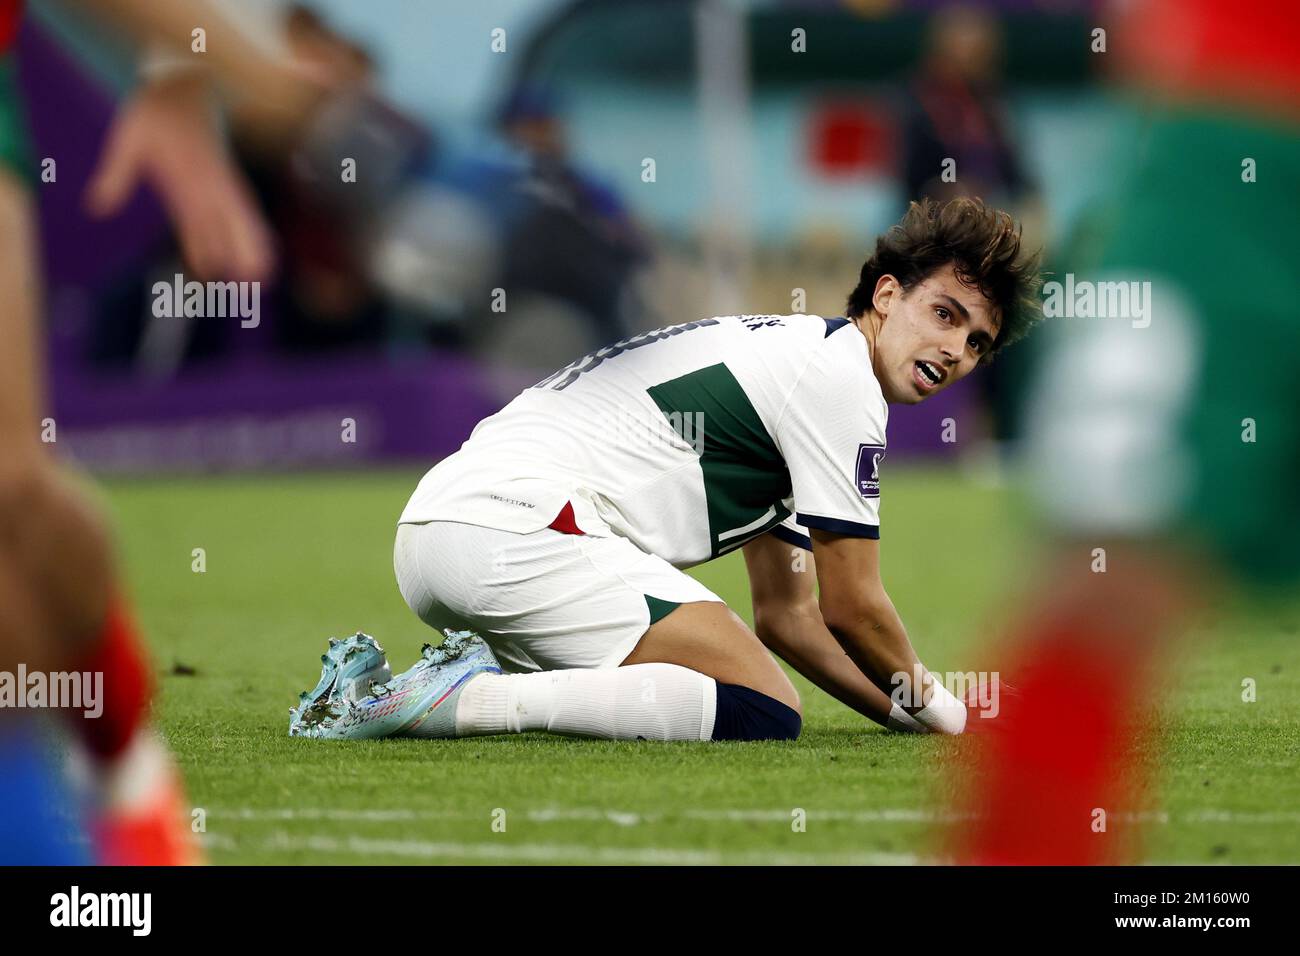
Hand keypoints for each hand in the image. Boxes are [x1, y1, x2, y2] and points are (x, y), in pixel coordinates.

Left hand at [85, 70, 274, 281]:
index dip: (240, 236)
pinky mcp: (204, 189)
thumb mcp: (130, 136)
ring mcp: (212, 187)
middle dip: (251, 250)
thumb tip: (96, 209)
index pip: (226, 209)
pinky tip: (212, 265)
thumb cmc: (156, 109)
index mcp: (200, 174)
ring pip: (233, 224)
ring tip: (252, 283)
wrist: (182, 86)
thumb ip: (116, 173)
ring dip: (242, 250)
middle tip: (260, 283)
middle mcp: (212, 184)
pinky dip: (216, 242)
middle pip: (239, 222)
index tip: (250, 260)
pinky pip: (214, 219)